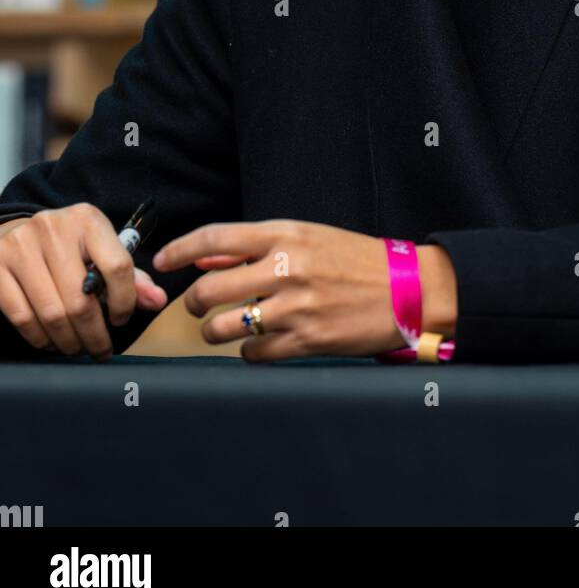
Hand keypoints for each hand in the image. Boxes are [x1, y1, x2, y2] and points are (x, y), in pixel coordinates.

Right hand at [0, 205, 166, 358]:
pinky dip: (40, 338)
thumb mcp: (101, 248)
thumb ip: (130, 277)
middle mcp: (54, 229)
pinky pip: (22, 316)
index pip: (117, 267)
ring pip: (52, 313)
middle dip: (95, 335)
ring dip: (68, 342)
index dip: (124, 302)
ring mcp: (21, 247)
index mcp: (88, 220)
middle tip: (100, 350)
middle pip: (81, 299)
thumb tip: (158, 301)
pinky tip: (51, 341)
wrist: (18, 229)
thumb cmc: (68, 245)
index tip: (121, 319)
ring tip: (77, 347)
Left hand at [151, 220, 457, 361]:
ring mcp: (295, 306)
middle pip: (209, 289)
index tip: (162, 261)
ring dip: (216, 331)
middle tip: (200, 306)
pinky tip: (262, 342)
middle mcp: (285, 268)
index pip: (215, 238)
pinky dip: (250, 351)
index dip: (180, 250)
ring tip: (225, 328)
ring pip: (225, 327)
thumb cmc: (354, 259)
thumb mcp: (307, 237)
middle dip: (195, 302)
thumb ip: (256, 246)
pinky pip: (254, 353)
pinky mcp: (307, 340)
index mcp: (285, 234)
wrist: (407, 288)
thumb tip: (207, 257)